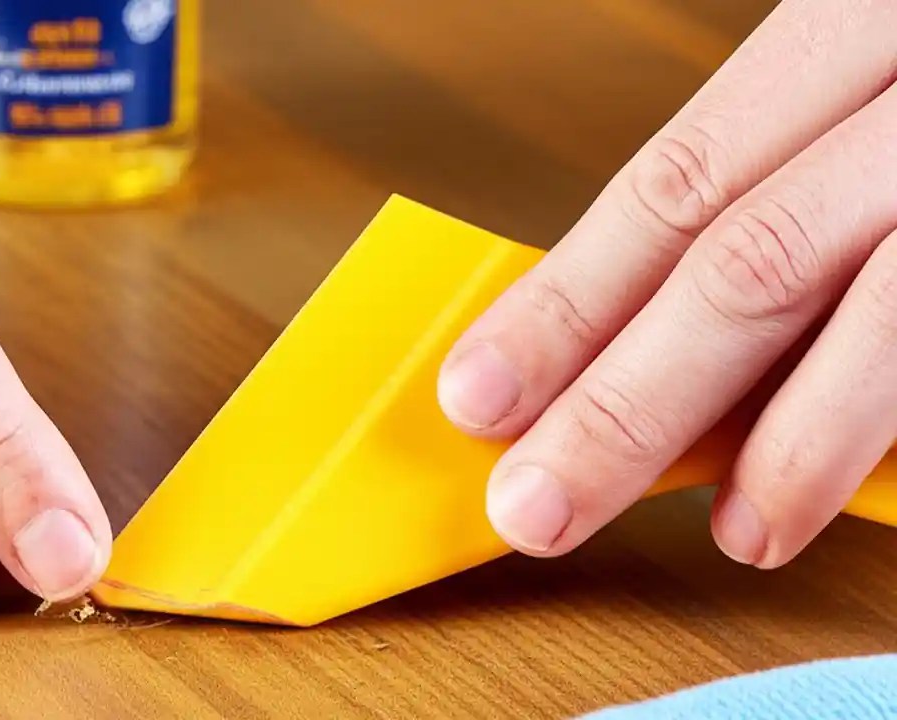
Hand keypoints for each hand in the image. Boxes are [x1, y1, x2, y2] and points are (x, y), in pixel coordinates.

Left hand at [438, 0, 896, 568]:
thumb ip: (788, 189)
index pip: (676, 184)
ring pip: (882, 306)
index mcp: (857, 23)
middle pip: (749, 257)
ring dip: (793, 442)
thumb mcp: (880, 87)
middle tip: (539, 501)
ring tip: (736, 530)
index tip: (484, 390)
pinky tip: (862, 478)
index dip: (569, 300)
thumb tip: (662, 342)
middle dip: (630, 400)